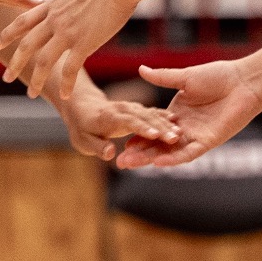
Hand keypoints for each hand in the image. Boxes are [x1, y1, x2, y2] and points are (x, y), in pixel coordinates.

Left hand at [0, 0, 140, 99]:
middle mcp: (55, 20)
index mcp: (52, 6)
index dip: (8, 34)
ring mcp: (67, 32)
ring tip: (31, 94)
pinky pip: (70, 69)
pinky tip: (65, 95)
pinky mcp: (84, 43)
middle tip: (6, 78)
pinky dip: (66, 84)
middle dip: (15, 63)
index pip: (23, 21)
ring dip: (36, 80)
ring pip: (44, 61)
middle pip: (27, 45)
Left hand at [59, 83, 179, 161]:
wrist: (83, 107)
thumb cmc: (82, 128)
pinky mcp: (137, 109)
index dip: (142, 127)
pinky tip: (175, 122)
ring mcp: (131, 107)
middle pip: (144, 117)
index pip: (128, 121)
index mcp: (109, 117)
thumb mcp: (83, 141)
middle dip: (160, 126)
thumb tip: (111, 152)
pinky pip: (151, 112)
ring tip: (179, 133)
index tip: (156, 135)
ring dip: (165, 123)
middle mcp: (123, 109)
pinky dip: (163, 117)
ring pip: (150, 114)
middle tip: (175, 138)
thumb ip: (98, 147)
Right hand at [116, 61, 261, 168]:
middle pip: (157, 145)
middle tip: (119, 162)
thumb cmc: (219, 76)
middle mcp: (184, 128)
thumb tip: (141, 69)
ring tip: (131, 164)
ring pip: (169, 152)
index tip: (119, 143)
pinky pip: (188, 153)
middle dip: (139, 153)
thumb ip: (163, 78)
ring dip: (151, 159)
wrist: (244, 82)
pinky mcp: (209, 141)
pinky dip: (174, 158)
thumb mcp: (185, 77)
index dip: (137, 136)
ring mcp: (196, 136)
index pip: (153, 129)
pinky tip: (158, 162)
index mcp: (177, 114)